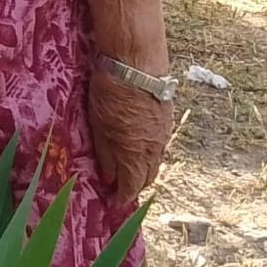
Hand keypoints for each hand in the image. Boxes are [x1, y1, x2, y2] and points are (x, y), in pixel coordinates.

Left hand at [88, 70, 173, 205]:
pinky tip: (140, 148)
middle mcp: (155, 149)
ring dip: (144, 170)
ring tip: (130, 171)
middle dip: (135, 186)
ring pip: (156, 162)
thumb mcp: (99, 126)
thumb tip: (110, 179)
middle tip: (120, 188)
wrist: (138, 63)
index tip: (113, 203)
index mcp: (136, 155)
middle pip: (148, 177)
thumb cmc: (111, 94)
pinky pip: (160, 146)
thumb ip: (106, 155)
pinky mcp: (167, 119)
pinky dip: (150, 153)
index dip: (122, 197)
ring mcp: (164, 134)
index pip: (131, 186)